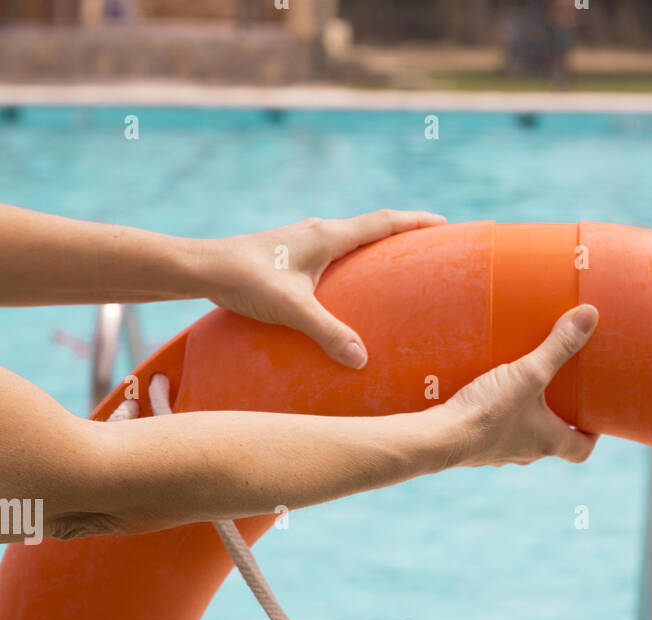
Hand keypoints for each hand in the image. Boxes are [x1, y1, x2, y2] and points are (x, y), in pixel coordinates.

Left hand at [195, 208, 445, 368]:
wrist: (202, 267)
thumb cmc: (245, 281)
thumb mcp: (292, 310)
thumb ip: (328, 333)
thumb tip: (362, 360)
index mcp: (327, 236)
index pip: (383, 222)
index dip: (415, 222)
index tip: (444, 224)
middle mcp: (318, 232)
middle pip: (371, 227)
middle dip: (402, 235)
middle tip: (428, 247)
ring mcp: (302, 241)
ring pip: (350, 240)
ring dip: (375, 248)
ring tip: (395, 269)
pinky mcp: (289, 255)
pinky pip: (332, 253)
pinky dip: (352, 262)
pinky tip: (347, 287)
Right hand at [441, 305, 598, 467]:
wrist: (440, 437)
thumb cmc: (489, 411)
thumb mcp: (529, 372)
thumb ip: (558, 345)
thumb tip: (590, 316)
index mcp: (547, 442)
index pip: (580, 450)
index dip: (592, 435)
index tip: (593, 418)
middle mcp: (526, 452)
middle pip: (551, 440)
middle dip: (558, 418)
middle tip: (561, 394)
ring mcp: (499, 452)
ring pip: (522, 436)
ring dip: (527, 416)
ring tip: (523, 389)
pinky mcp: (475, 446)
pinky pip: (493, 432)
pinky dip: (498, 417)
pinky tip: (488, 396)